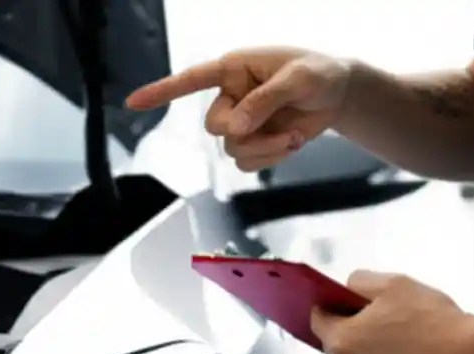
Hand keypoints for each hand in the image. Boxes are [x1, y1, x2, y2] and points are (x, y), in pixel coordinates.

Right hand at [125, 47, 353, 171]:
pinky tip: (291, 144)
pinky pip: (247, 163)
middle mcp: (231, 96)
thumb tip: (237, 127)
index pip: (191, 80)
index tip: (133, 103)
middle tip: (277, 131)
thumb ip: (265, 101)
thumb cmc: (319, 73)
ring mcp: (242, 121)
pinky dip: (269, 160)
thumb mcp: (297, 78)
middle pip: (214, 127)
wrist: (339, 94)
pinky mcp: (255, 142)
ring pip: (231, 149)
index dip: (161, 92)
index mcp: (234, 69)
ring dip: (263, 149)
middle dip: (244, 133)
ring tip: (292, 137)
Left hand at [311, 271, 473, 353]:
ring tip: (400, 339)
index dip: (330, 307)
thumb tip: (348, 289)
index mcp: (342, 341)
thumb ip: (359, 281)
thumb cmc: (433, 320)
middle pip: (336, 346)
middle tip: (381, 318)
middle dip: (351, 331)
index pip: (318, 321)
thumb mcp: (393, 283)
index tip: (343, 302)